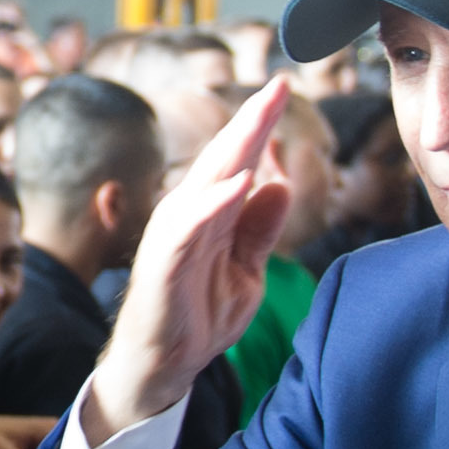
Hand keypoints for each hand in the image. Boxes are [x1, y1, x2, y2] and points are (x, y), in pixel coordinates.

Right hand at [89, 77, 294, 437]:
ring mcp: (173, 237)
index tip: (285, 85)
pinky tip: (239, 183)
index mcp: (209, 213)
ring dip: (234, 148)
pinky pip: (189, 228)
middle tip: (279, 83)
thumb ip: (259, 229)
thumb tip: (280, 183)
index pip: (239, 159)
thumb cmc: (197, 315)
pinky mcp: (163, 264)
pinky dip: (213, 204)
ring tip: (261, 116)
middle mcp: (188, 214)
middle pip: (223, 158)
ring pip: (205, 182)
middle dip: (251, 120)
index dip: (260, 124)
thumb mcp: (245, 270)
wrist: (163, 365)